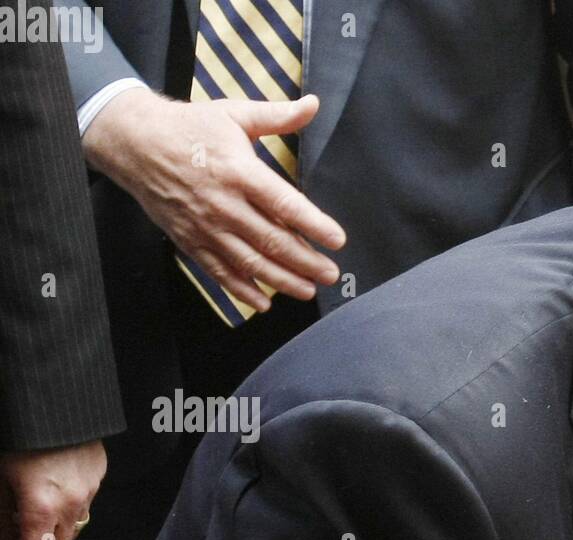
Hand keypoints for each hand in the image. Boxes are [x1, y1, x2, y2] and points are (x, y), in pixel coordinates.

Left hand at [0, 441, 105, 539]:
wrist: (55, 399)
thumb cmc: (21, 435)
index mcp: (41, 507)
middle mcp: (71, 505)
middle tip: (11, 535)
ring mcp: (89, 491)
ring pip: (70, 531)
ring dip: (50, 532)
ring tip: (29, 507)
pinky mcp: (97, 476)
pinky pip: (82, 504)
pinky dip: (63, 507)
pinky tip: (48, 484)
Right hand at [83, 88, 345, 311]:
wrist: (134, 142)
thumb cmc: (190, 128)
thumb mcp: (234, 115)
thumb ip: (277, 116)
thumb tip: (313, 104)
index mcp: (239, 171)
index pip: (284, 203)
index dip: (314, 224)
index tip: (337, 240)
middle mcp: (224, 203)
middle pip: (272, 240)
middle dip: (306, 261)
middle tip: (331, 274)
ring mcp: (206, 226)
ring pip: (250, 262)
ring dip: (282, 281)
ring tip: (309, 290)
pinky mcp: (190, 241)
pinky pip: (220, 272)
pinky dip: (242, 290)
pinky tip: (264, 302)